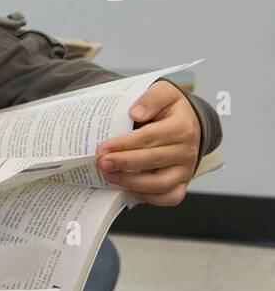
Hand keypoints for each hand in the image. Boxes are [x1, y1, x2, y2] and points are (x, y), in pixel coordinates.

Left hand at [95, 80, 200, 206]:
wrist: (188, 122)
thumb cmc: (170, 109)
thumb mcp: (164, 92)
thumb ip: (151, 98)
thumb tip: (136, 113)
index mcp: (182, 127)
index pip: (149, 137)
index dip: (124, 144)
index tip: (103, 148)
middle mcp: (187, 151)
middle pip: (152, 160)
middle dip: (123, 163)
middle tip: (100, 163)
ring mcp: (186, 170)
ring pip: (161, 184)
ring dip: (132, 182)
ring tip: (109, 177)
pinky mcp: (182, 183)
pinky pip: (169, 198)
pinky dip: (149, 198)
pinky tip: (127, 189)